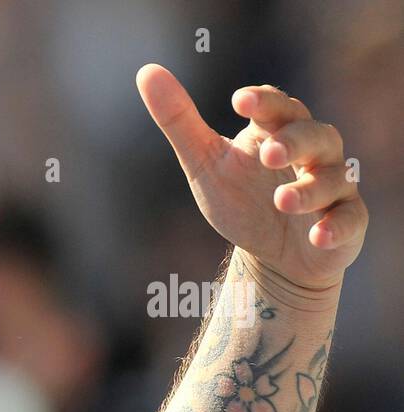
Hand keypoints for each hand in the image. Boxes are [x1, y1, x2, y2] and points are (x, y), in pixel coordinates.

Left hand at [137, 64, 366, 293]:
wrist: (273, 255)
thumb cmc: (242, 200)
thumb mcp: (204, 163)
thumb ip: (179, 122)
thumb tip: (147, 72)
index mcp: (276, 132)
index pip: (276, 107)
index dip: (263, 102)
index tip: (241, 102)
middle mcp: (312, 153)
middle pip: (313, 135)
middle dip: (293, 141)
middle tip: (268, 153)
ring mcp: (333, 187)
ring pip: (333, 177)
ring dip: (309, 188)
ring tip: (282, 200)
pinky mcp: (347, 222)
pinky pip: (349, 220)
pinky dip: (335, 226)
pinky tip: (318, 235)